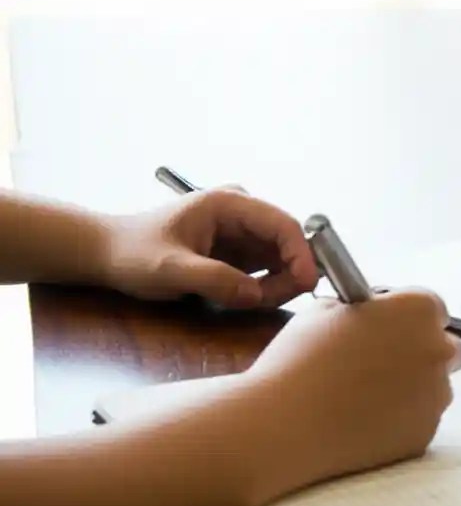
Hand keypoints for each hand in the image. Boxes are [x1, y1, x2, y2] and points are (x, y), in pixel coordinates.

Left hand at [102, 188, 319, 308]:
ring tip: (254, 302)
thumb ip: (213, 280)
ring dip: (279, 283)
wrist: (106, 253)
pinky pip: (268, 268)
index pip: (283, 224)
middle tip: (278, 301)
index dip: (302, 253)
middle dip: (291, 273)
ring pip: (281, 258)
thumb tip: (255, 295)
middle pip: (287, 242)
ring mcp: (242, 231)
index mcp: (230, 203)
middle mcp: (242, 213)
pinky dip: (267, 286)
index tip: (309, 283)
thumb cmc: (133, 253)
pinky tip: (249, 299)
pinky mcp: (238, 250)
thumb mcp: (169, 269)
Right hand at [240, 289, 460, 496]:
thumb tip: (368, 318)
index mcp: (418, 311)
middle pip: (444, 348)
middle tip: (380, 362)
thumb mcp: (324, 311)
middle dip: (419, 352)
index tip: (387, 327)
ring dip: (411, 387)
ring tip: (364, 396)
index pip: (431, 308)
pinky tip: (363, 420)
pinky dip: (400, 420)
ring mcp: (436, 395)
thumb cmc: (298, 361)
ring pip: (434, 387)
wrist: (284, 423)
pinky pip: (419, 420)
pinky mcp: (424, 433)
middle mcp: (438, 350)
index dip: (406, 317)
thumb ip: (362, 310)